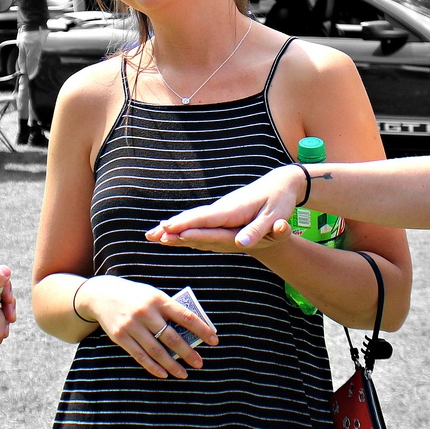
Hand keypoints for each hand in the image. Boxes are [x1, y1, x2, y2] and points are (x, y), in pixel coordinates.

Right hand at [78, 275, 218, 380]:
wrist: (102, 295)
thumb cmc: (135, 296)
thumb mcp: (153, 295)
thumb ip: (168, 310)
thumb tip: (190, 331)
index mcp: (158, 299)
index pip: (185, 316)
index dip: (201, 329)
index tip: (213, 341)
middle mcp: (146, 312)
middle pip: (171, 337)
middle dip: (188, 353)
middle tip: (200, 363)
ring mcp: (132, 326)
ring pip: (156, 350)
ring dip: (172, 364)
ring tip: (184, 373)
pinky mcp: (120, 337)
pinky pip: (140, 356)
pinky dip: (153, 367)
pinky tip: (164, 374)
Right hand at [146, 164, 301, 248]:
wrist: (281, 184)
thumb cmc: (279, 202)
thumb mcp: (275, 218)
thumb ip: (257, 230)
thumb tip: (242, 244)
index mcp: (233, 211)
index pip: (205, 219)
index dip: (186, 225)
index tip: (166, 229)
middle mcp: (222, 209)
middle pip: (193, 218)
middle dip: (172, 227)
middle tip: (149, 235)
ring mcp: (219, 210)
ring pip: (193, 219)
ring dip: (173, 226)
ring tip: (151, 234)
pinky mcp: (220, 213)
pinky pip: (198, 220)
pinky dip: (183, 225)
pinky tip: (171, 231)